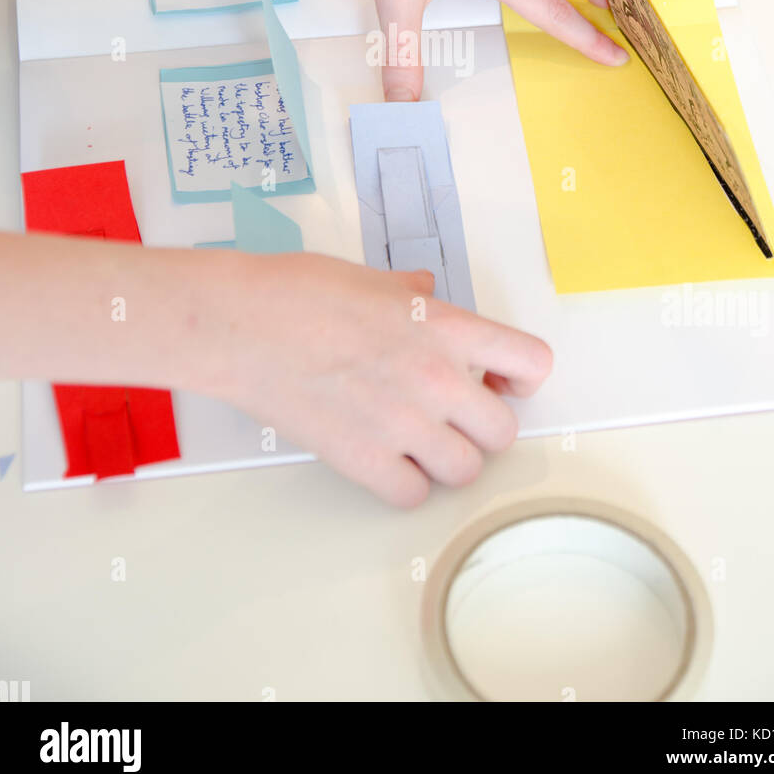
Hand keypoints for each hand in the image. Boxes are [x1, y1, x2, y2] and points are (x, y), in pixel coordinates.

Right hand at [214, 253, 551, 506]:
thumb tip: (424, 292)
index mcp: (445, 328)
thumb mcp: (372, 278)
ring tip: (420, 439)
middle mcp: (436, 379)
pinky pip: (413, 495)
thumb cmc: (295, 292)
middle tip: (455, 413)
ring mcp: (402, 424)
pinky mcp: (363, 459)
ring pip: (467, 470)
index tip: (501, 379)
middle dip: (483, 423)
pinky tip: (386, 460)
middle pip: (503, 431)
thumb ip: (412, 292)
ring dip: (449, 458)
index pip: (532, 362)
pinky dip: (405, 484)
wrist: (241, 324)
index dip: (523, 377)